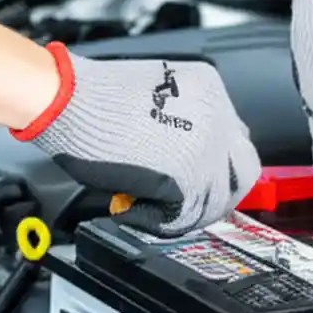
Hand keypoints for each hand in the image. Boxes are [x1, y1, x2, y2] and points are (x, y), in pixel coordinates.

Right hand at [13, 43, 260, 236]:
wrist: (69, 99)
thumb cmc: (91, 99)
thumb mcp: (153, 97)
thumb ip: (180, 124)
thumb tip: (180, 160)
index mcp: (209, 90)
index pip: (234, 140)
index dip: (216, 167)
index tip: (198, 181)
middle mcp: (218, 115)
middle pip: (243, 171)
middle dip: (217, 196)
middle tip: (186, 207)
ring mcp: (208, 146)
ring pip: (215, 200)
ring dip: (183, 214)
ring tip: (148, 211)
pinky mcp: (189, 175)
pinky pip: (186, 215)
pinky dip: (159, 222)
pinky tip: (135, 211)